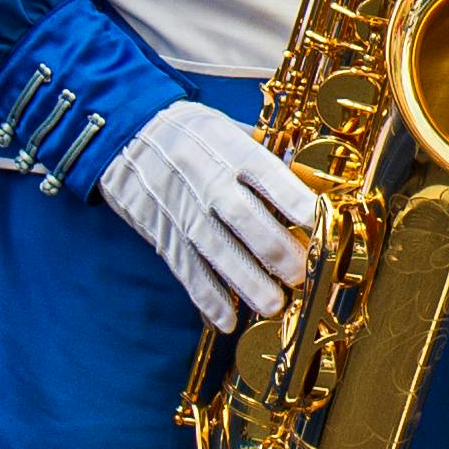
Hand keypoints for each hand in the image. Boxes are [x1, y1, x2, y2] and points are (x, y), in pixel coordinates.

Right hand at [97, 100, 322, 328]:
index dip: (297, 201)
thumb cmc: (191, 133)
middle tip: (301, 275)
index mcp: (231, 149)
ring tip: (274, 306)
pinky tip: (227, 320)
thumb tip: (313, 183)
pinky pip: (187, 270)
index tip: (323, 224)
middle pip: (245, 219)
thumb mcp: (229, 128)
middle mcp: (208, 181)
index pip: (269, 176)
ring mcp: (184, 210)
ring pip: (217, 251)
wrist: (125, 135)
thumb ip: (268, 155)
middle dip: (276, 251)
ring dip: (247, 282)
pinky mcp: (164, 235)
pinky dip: (207, 298)